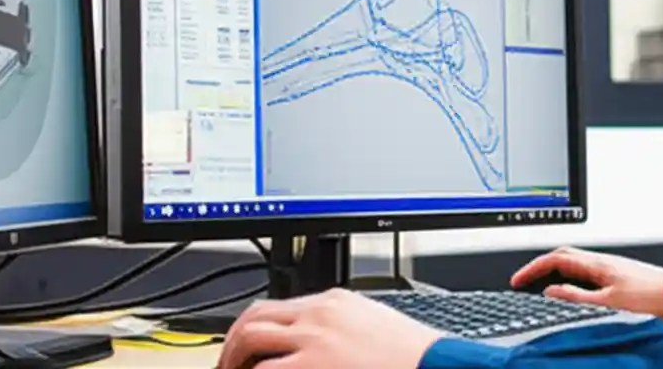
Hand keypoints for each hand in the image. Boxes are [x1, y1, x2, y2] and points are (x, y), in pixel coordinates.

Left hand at [217, 289, 442, 368]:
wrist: (433, 364)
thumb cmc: (410, 354)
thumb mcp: (373, 326)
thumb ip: (341, 326)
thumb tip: (319, 342)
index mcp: (334, 300)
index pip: (281, 306)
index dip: (257, 329)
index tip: (250, 349)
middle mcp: (319, 312)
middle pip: (255, 316)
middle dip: (234, 342)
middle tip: (229, 364)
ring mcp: (313, 337)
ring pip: (250, 338)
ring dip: (233, 360)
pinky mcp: (311, 364)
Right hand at [511, 246, 662, 317]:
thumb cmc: (650, 299)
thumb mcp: (607, 303)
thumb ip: (576, 297)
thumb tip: (551, 291)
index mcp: (596, 264)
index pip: (555, 259)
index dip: (532, 268)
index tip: (518, 280)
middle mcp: (602, 261)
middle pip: (562, 256)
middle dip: (539, 265)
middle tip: (524, 280)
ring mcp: (609, 267)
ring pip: (574, 262)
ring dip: (554, 270)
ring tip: (541, 285)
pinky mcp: (617, 275)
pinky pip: (585, 270)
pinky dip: (569, 277)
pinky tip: (571, 289)